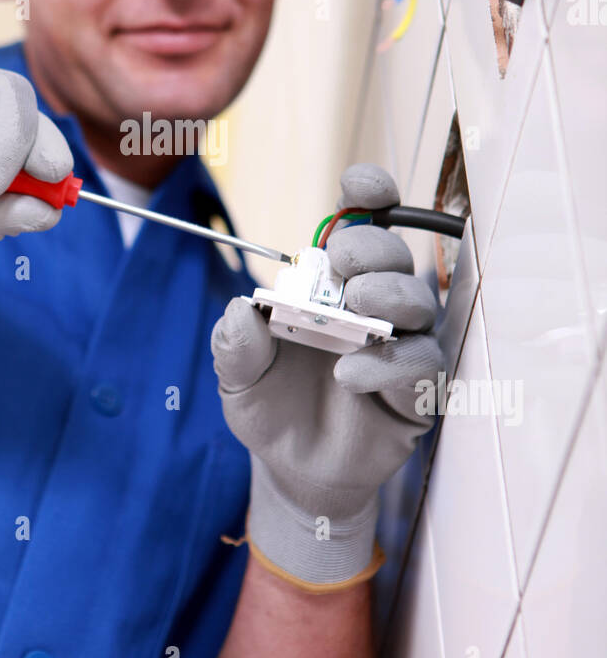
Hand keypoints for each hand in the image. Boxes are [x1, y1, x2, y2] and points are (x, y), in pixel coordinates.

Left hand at [211, 164, 443, 590]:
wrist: (291, 469)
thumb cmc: (269, 405)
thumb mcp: (236, 374)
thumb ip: (235, 341)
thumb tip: (245, 308)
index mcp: (331, 280)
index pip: (363, 221)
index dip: (369, 194)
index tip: (360, 188)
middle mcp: (372, 302)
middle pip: (394, 254)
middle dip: (373, 249)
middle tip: (344, 268)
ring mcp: (401, 342)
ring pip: (419, 301)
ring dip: (390, 297)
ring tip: (356, 311)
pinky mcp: (418, 387)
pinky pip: (422, 362)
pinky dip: (388, 362)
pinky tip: (350, 372)